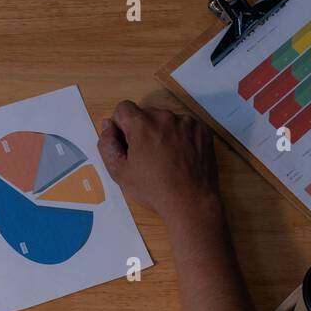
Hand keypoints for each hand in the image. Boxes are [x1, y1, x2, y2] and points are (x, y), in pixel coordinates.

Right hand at [98, 101, 220, 221]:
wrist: (190, 201)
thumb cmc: (153, 189)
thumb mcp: (120, 172)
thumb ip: (107, 145)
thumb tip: (107, 125)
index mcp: (142, 124)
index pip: (123, 108)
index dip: (121, 126)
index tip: (128, 145)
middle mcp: (165, 116)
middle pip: (146, 114)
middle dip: (142, 130)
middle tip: (147, 156)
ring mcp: (186, 122)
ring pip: (166, 120)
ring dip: (162, 133)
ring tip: (166, 159)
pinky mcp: (202, 130)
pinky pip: (185, 127)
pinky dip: (180, 137)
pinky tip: (181, 157)